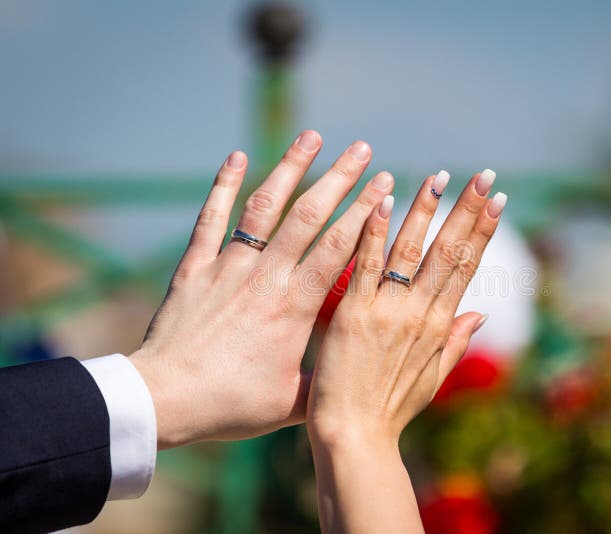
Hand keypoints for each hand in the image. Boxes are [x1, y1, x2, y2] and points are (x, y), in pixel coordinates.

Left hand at [129, 131, 393, 448]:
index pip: (341, 246)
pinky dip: (223, 185)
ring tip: (312, 136)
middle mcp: (266, 276)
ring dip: (289, 168)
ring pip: (264, 207)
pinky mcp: (195, 268)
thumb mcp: (292, 404)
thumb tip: (360, 375)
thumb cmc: (231, 405)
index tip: (387, 183)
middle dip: (340, 177)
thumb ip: (329, 384)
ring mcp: (228, 267)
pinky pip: (211, 218)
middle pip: (310, 215)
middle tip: (363, 148)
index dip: (367, 210)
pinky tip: (236, 156)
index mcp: (296, 306)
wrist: (165, 400)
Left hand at [306, 169, 504, 533]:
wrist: (355, 439)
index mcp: (438, 325)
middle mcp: (420, 313)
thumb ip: (456, 342)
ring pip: (410, 251)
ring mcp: (388, 312)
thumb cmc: (389, 411)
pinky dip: (374, 232)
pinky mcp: (353, 315)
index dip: (483, 231)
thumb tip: (481, 314)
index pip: (466, 267)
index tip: (498, 200)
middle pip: (449, 252)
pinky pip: (365, 266)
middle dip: (468, 211)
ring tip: (437, 177)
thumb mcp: (432, 379)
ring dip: (425, 211)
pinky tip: (381, 200)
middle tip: (484, 175)